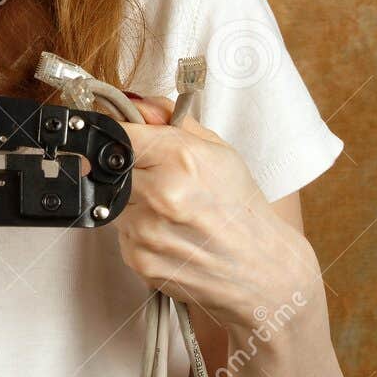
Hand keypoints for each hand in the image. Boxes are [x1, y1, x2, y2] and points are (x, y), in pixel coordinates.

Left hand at [113, 95, 314, 330]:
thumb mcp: (219, 151)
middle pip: (112, 168)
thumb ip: (171, 121)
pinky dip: (140, 232)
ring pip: (114, 202)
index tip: (125, 140)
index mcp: (181, 158)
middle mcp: (160, 194)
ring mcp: (147, 230)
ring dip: (134, 203)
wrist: (263, 271)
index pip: (119, 133)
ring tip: (171, 213)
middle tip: (162, 183)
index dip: (120, 135)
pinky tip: (172, 236)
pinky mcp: (139, 259)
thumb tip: (135, 105)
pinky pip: (122, 233)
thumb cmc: (242, 209)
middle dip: (131, 172)